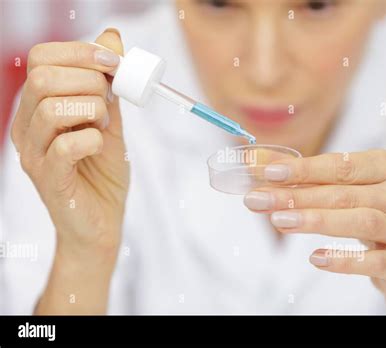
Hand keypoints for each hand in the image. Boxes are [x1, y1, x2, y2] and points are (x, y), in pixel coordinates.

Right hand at [11, 29, 128, 312]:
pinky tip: (100, 145)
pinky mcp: (48, 179)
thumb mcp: (110, 121)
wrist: (102, 220)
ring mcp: (33, 154)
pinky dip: (93, 138)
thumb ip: (108, 84)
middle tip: (109, 101)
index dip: (81, 52)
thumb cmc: (103, 171)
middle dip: (90, 81)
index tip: (114, 63)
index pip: (42, 58)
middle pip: (44, 78)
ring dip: (93, 110)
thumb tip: (112, 36)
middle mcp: (27, 126)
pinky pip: (65, 146)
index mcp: (38, 107)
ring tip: (104, 126)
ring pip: (52, 108)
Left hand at [244, 149, 385, 313]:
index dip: (303, 168)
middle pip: (343, 193)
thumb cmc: (372, 210)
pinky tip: (315, 257)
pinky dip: (342, 259)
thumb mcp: (347, 188)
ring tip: (279, 221)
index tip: (269, 172)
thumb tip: (257, 160)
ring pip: (359, 221)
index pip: (340, 165)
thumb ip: (305, 174)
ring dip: (316, 220)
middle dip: (296, 196)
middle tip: (258, 200)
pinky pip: (372, 261)